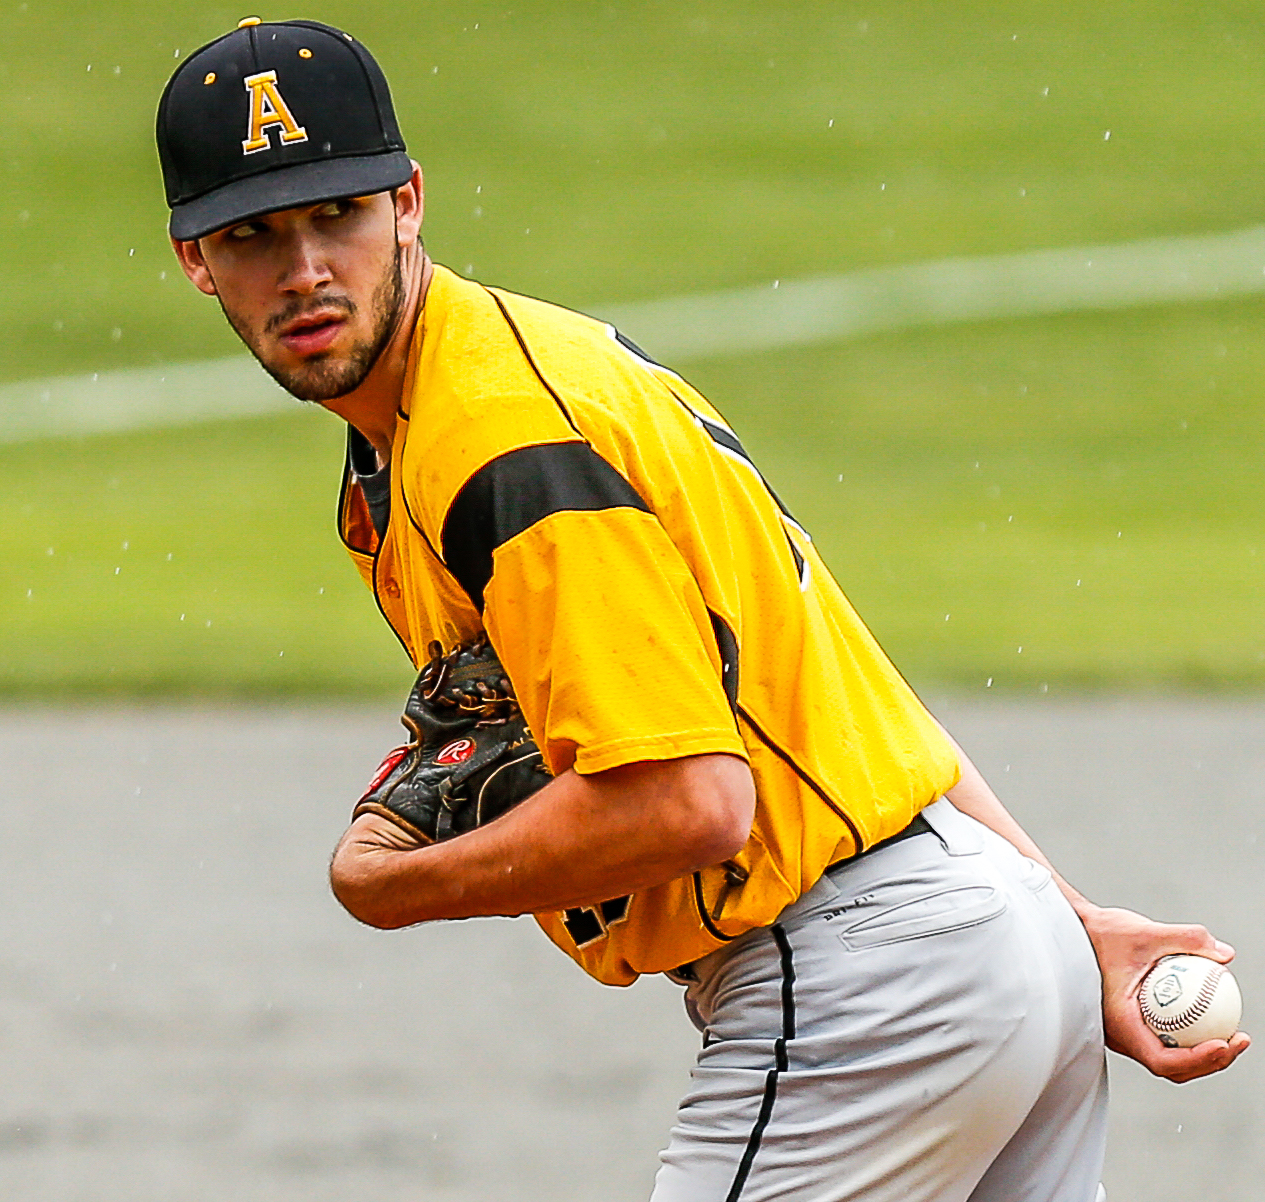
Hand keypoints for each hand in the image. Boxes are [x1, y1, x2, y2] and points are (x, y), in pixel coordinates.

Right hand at [1079, 904, 1250, 1082]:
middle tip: (1238, 1040)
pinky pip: (1163, 1040)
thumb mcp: (1144, 932)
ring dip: (1202, 1053)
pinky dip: (1188, 1036)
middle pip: (1171, 1067)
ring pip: (1168, 1057)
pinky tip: (1207, 1014)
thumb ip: (1186, 939)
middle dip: (1211, 1061)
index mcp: (1118, 1022)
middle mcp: (1119, 1034)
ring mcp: (1124, 1031)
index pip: (1162, 1060)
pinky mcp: (1129, 1023)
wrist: (1073, 929)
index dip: (1198, 1060)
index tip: (1224, 1043)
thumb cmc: (1099, 933)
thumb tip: (1225, 954)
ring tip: (1231, 1033)